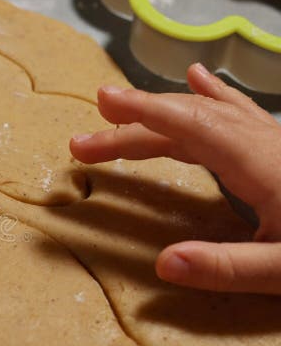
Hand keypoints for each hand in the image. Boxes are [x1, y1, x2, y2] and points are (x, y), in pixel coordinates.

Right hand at [70, 63, 280, 294]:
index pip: (190, 127)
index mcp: (262, 164)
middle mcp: (264, 142)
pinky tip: (200, 77)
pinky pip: (239, 112)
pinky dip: (213, 95)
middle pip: (188, 120)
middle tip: (83, 140)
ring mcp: (274, 141)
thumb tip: (163, 264)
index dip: (142, 115)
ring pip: (208, 114)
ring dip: (159, 114)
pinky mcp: (280, 148)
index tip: (100, 107)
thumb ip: (229, 267)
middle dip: (132, 126)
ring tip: (118, 109)